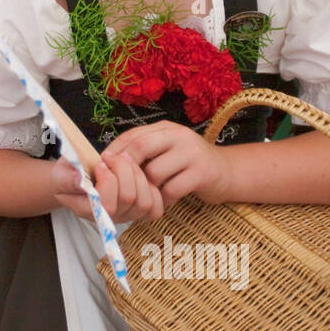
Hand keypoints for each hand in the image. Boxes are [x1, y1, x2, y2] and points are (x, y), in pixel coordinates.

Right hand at [50, 151, 162, 223]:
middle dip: (123, 170)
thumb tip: (79, 179)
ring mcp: (126, 216)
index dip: (108, 180)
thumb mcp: (59, 173)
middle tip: (111, 156)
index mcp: (88, 211)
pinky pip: (156, 207)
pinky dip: (151, 188)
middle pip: (129, 199)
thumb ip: (67, 177)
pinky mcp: (140, 211)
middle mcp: (109, 219)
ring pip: (144, 201)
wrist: (74, 180)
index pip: (108, 204)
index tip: (99, 163)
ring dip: (137, 174)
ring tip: (123, 160)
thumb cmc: (67, 176)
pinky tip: (136, 173)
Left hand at [107, 121, 229, 206]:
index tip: (103, 168)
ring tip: (149, 195)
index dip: (114, 151)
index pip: (132, 135)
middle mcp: (178, 136)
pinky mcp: (201, 173)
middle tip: (121, 184)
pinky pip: (171, 190)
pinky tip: (164, 202)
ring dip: (147, 188)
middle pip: (140, 147)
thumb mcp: (165, 150)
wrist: (226, 172)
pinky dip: (163, 200)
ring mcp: (191, 153)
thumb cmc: (187, 164)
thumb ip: (143, 151)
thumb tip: (108, 162)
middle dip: (126, 168)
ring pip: (154, 172)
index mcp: (165, 128)